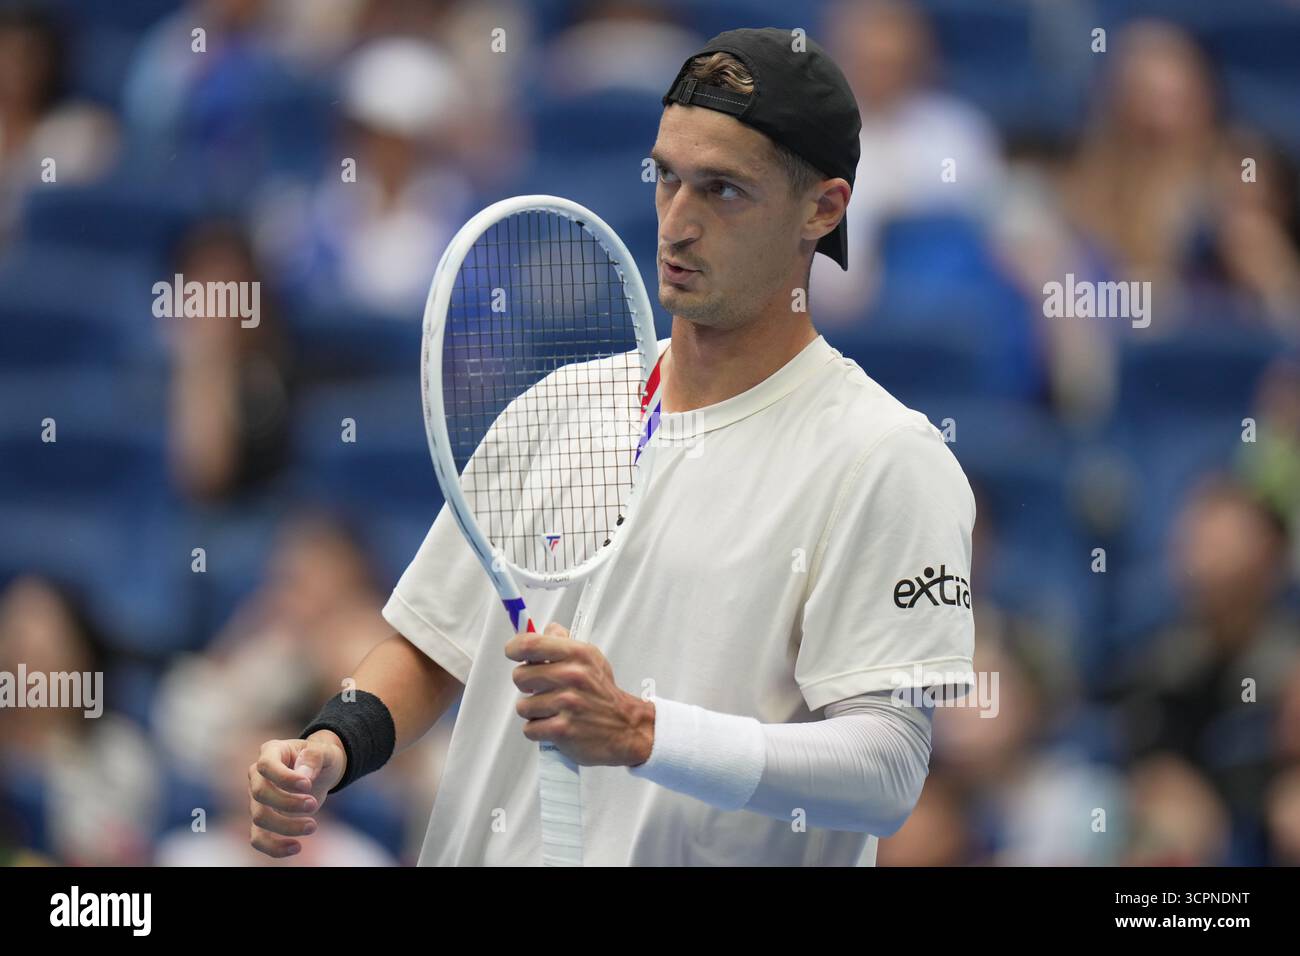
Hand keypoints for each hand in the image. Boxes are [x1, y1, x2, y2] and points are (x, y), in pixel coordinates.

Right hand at [248, 732, 345, 857]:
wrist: (321, 771)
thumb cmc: (321, 758)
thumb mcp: (325, 751)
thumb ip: (314, 757)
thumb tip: (303, 776)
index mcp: (272, 751)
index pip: (267, 766)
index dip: (284, 778)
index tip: (308, 785)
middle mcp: (258, 775)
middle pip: (260, 793)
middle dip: (287, 803)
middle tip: (313, 804)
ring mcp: (258, 798)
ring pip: (259, 817)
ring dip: (286, 826)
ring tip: (312, 826)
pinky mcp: (263, 819)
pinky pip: (258, 838)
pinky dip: (274, 847)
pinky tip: (296, 847)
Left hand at [506, 622, 654, 766]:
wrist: (625, 727)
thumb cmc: (603, 693)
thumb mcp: (590, 658)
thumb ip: (565, 642)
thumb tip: (548, 629)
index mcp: (577, 654)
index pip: (530, 643)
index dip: (514, 647)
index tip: (513, 652)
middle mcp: (571, 676)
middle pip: (519, 676)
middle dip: (526, 685)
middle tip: (542, 689)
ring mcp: (566, 703)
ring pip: (522, 706)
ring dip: (534, 711)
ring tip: (552, 709)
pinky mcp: (562, 729)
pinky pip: (529, 729)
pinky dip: (539, 730)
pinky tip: (554, 724)